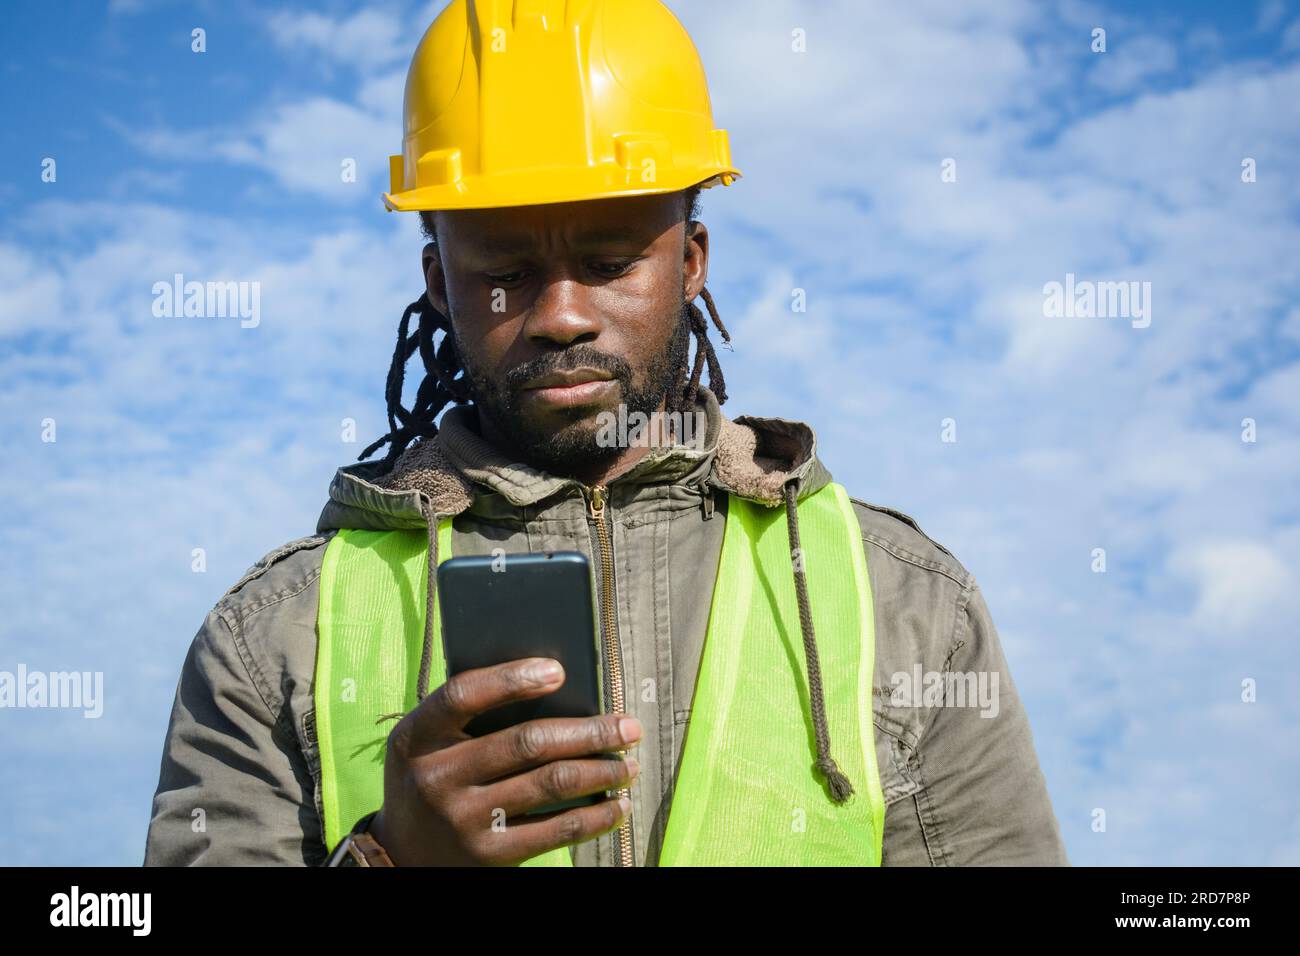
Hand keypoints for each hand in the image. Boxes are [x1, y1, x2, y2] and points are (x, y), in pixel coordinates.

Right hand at [368, 657, 640, 865]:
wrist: (403, 855)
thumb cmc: (432, 777)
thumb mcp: (428, 743)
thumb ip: (471, 716)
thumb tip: (557, 688)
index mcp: (417, 737)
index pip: (463, 695)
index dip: (510, 679)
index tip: (559, 671)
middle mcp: (436, 777)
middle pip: (526, 743)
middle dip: (589, 732)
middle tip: (629, 728)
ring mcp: (462, 819)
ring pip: (550, 784)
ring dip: (601, 772)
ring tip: (629, 764)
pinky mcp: (488, 855)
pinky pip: (555, 831)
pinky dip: (595, 817)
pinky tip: (617, 806)